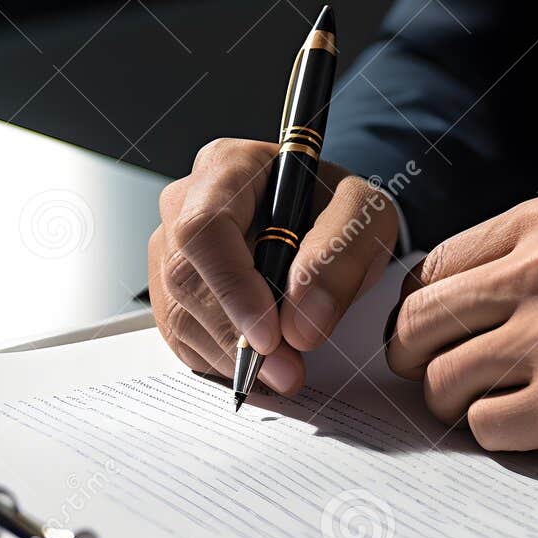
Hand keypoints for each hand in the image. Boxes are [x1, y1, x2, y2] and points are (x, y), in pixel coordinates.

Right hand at [147, 138, 401, 392]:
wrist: (330, 227)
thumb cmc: (342, 212)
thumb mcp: (366, 220)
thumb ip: (338, 261)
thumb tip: (300, 325)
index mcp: (229, 166)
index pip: (205, 227)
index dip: (232, 287)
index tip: (270, 336)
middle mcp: (187, 202)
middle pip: (185, 277)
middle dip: (237, 335)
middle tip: (289, 371)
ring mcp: (171, 247)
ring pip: (179, 314)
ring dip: (232, 356)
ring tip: (286, 370)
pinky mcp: (173, 290)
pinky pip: (181, 336)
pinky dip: (222, 362)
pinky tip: (263, 364)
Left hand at [387, 195, 537, 465]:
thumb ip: (521, 260)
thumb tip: (432, 308)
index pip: (429, 273)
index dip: (424, 318)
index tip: (443, 343)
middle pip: (415, 327)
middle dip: (420, 364)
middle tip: (451, 385)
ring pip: (439, 383)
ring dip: (462, 406)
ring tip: (509, 405)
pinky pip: (482, 428)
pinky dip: (504, 435)